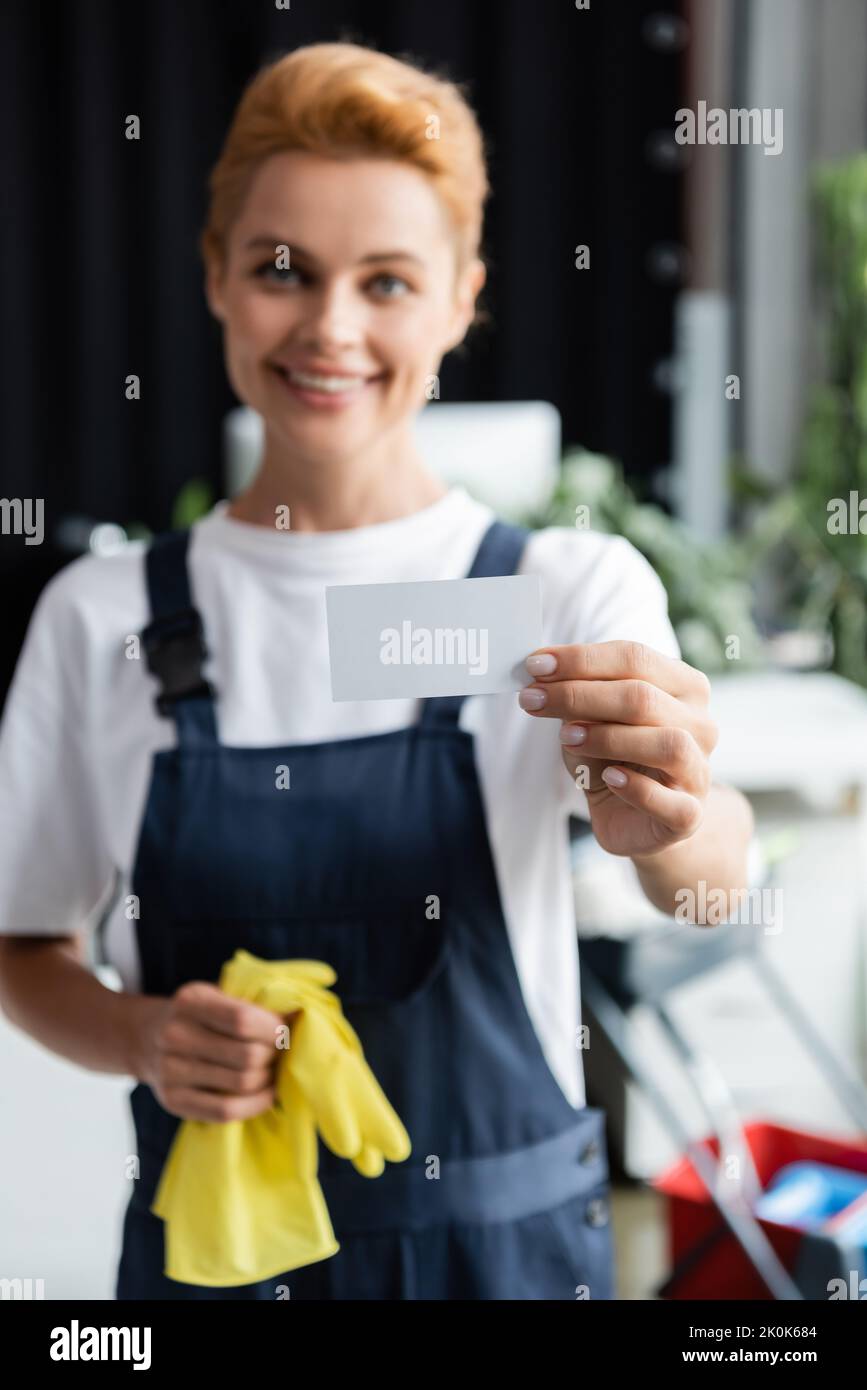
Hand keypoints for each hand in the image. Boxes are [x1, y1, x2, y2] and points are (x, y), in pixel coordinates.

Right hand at [130, 982, 291, 1122]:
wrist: (147, 1038)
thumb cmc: (200, 1015)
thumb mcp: (217, 995)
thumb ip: (252, 1003)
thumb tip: (299, 1016)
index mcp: (189, 1001)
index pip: (243, 1019)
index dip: (274, 1029)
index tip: (285, 1031)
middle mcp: (174, 1035)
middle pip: (247, 1056)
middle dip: (273, 1057)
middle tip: (280, 1053)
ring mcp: (169, 1071)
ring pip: (241, 1084)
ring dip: (268, 1079)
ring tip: (271, 1070)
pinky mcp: (173, 1101)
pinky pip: (225, 1111)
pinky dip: (255, 1104)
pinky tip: (266, 1094)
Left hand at [520, 640, 717, 857]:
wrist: (635, 819)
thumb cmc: (614, 759)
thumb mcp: (591, 721)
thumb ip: (579, 697)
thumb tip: (543, 676)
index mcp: (683, 686)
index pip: (635, 657)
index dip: (581, 659)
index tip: (534, 665)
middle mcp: (701, 723)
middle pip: (643, 698)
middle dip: (579, 695)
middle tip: (532, 699)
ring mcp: (700, 770)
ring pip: (668, 743)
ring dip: (609, 737)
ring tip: (566, 737)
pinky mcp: (690, 814)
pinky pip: (671, 802)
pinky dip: (637, 788)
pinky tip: (609, 777)